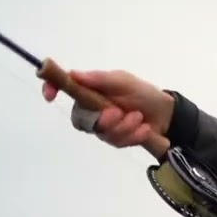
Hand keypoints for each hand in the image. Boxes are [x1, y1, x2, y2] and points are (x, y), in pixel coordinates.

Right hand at [42, 69, 174, 148]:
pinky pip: (116, 142)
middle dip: (102, 119)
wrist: (166, 113)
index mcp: (90, 90)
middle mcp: (92, 109)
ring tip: (139, 117)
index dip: (52, 88)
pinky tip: (144, 128)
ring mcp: (103, 127)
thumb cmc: (142, 92)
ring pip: (101, 133)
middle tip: (119, 112)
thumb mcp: (123, 81)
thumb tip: (74, 74)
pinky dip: (133, 134)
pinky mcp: (116, 140)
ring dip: (124, 126)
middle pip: (81, 121)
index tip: (50, 95)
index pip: (65, 88)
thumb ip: (100, 79)